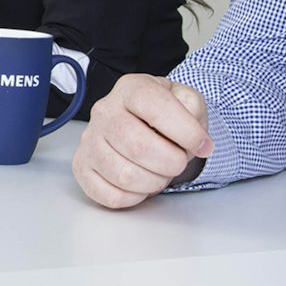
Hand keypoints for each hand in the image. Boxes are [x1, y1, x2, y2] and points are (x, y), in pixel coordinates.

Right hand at [73, 74, 213, 208]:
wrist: (142, 124)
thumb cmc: (164, 116)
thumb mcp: (186, 100)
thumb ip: (193, 106)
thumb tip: (194, 135)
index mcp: (131, 88)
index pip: (156, 107)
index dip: (186, 131)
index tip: (203, 145)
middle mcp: (104, 111)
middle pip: (138, 146)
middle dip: (171, 162)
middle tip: (179, 162)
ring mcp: (90, 140)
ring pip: (124, 175)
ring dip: (154, 182)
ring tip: (160, 173)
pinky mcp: (82, 166)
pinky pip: (110, 195)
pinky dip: (134, 197)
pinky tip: (141, 183)